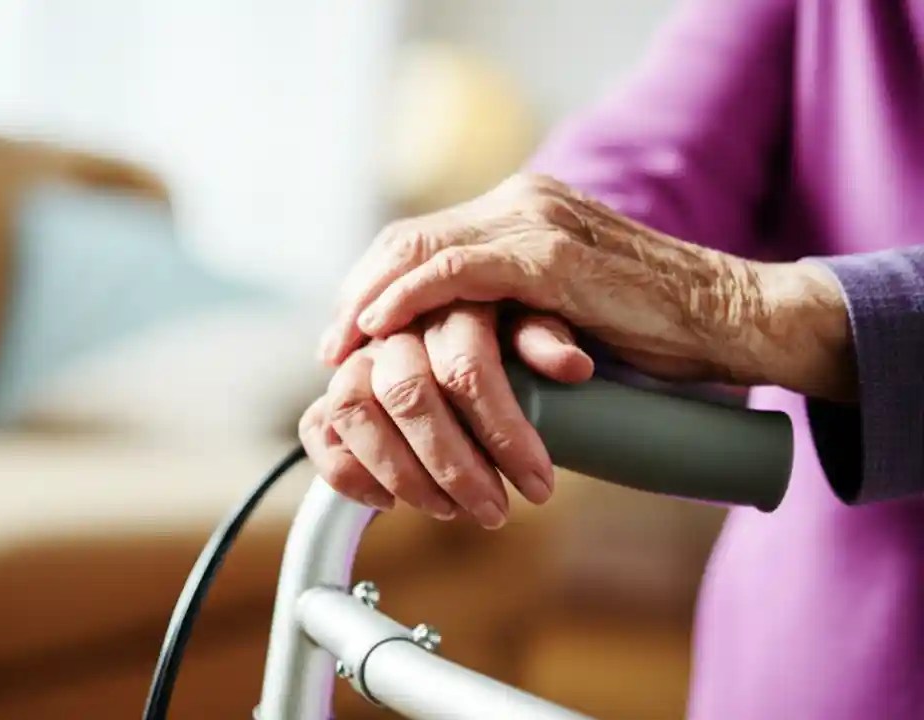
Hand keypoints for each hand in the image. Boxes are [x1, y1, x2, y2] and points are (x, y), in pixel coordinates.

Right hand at [299, 303, 592, 527]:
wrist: (469, 326)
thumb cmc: (511, 328)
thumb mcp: (540, 321)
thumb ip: (545, 336)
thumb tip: (573, 366)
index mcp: (447, 301)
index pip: (467, 366)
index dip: (503, 431)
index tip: (539, 483)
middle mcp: (393, 326)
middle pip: (407, 394)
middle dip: (454, 466)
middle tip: (495, 512)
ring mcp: (356, 359)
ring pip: (353, 410)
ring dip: (401, 473)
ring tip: (447, 511)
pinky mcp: (333, 394)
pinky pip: (318, 430)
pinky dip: (346, 472)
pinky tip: (387, 503)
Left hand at [318, 173, 852, 400]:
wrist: (729, 319)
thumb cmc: (654, 334)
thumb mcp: (566, 313)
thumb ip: (517, 313)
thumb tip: (463, 358)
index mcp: (525, 211)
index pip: (426, 238)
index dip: (378, 282)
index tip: (349, 331)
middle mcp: (523, 203)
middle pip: (411, 238)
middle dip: (360, 291)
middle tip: (332, 344)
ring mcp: (536, 222)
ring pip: (423, 247)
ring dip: (371, 298)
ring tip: (342, 343)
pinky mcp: (552, 255)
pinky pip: (458, 270)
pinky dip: (409, 295)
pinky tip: (377, 324)